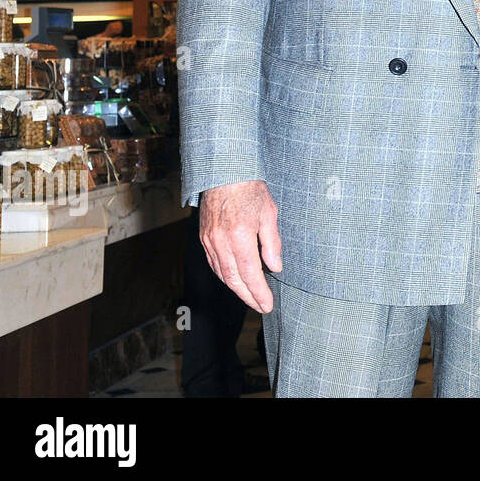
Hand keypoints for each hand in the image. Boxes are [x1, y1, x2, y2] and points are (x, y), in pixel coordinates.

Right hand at [199, 180, 281, 312]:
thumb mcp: (269, 214)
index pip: (250, 274)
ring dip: (236, 289)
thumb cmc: (250, 190)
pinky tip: (234, 280)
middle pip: (234, 279)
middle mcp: (221, 242)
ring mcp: (210, 241)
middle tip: (261, 307)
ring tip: (251, 297)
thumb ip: (272, 243)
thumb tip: (275, 268)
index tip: (267, 305)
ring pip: (222, 274)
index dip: (259, 293)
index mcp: (240, 236)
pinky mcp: (204, 238)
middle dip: (248, 297)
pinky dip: (225, 276)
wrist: (224, 173)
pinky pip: (214, 264)